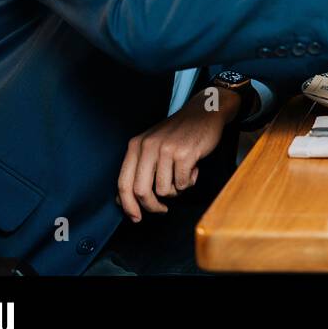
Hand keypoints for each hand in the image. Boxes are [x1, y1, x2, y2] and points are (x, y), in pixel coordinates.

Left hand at [116, 89, 238, 221]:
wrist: (205, 111)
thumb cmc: (179, 133)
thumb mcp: (152, 145)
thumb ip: (138, 168)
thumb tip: (122, 199)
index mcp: (136, 145)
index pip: (123, 182)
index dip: (127, 205)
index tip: (135, 217)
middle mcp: (148, 147)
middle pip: (140, 191)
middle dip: (151, 206)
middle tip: (161, 209)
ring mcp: (166, 150)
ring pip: (164, 190)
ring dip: (175, 190)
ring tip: (182, 176)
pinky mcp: (185, 154)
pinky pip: (182, 183)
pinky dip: (189, 182)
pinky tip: (193, 169)